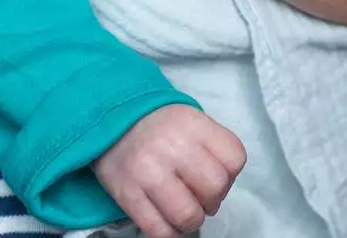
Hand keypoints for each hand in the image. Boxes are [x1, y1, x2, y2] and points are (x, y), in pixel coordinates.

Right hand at [93, 104, 245, 236]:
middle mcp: (173, 146)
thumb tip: (221, 189)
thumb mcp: (192, 121)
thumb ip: (212, 147)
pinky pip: (158, 229)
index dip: (231, 176)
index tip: (219, 178)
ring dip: (191, 222)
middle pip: (215, 188)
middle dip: (213, 201)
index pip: (234, 158)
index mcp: (194, 125)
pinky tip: (168, 222)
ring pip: (188, 215)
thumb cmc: (159, 126)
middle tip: (201, 198)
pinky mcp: (127, 194)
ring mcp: (149, 172)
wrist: (111, 119)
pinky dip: (169, 233)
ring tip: (184, 212)